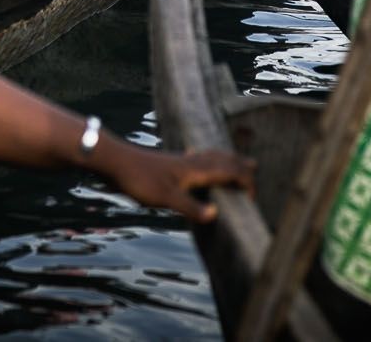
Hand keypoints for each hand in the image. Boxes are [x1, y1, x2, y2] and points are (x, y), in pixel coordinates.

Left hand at [103, 142, 255, 223]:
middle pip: (222, 159)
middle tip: (255, 169)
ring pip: (210, 156)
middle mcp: (192, 162)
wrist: (116, 161)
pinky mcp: (170, 163)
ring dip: (225, 158)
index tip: (253, 198)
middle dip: (240, 165)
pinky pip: (196, 157)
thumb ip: (190, 207)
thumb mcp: (165, 198)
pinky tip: (196, 156)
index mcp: (196, 170)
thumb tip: (215, 214)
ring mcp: (180, 161)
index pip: (229, 172)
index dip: (244, 182)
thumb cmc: (139, 179)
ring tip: (235, 160)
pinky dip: (206, 157)